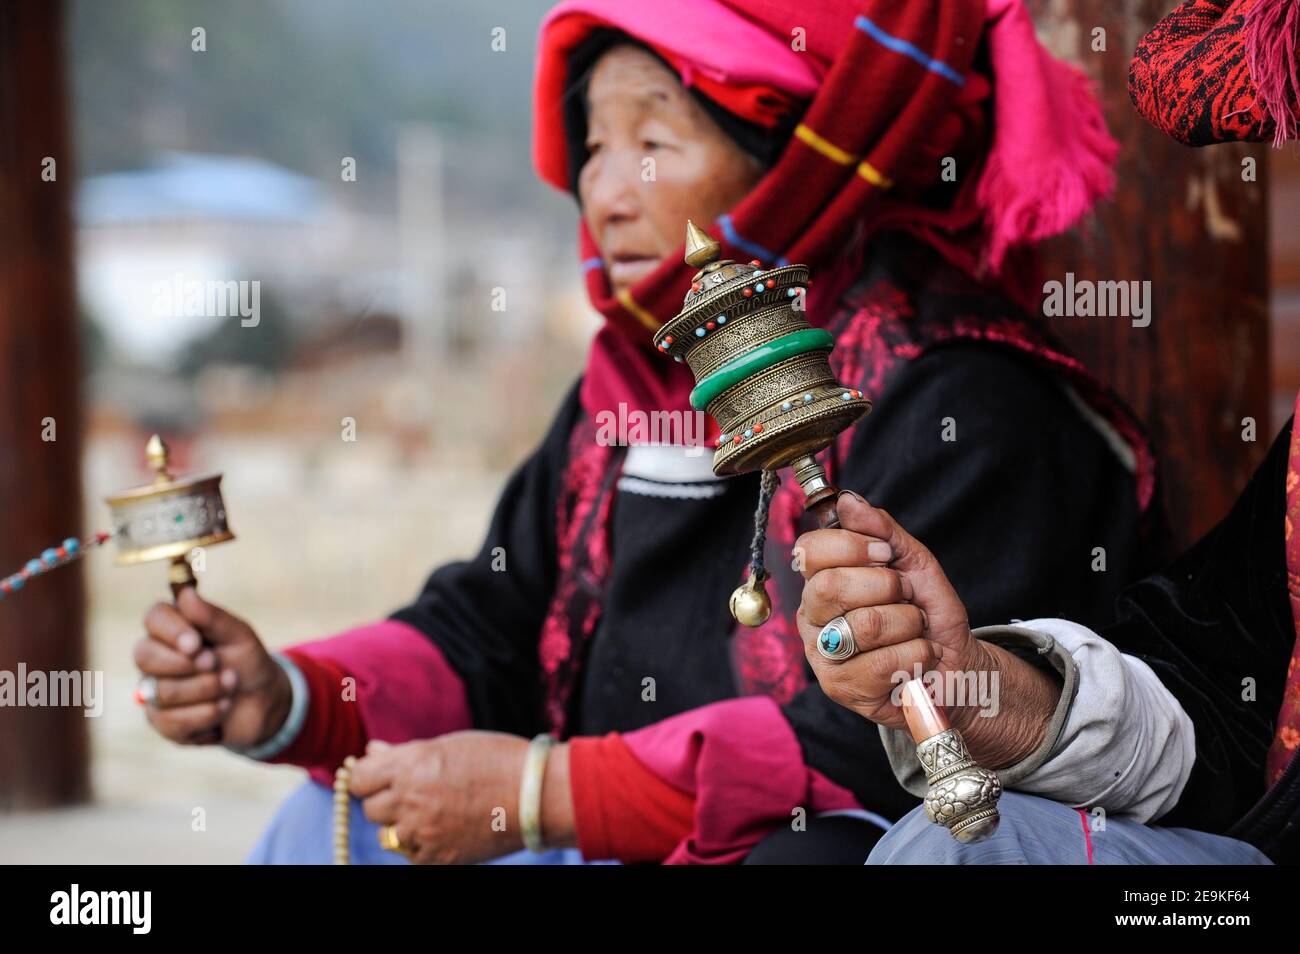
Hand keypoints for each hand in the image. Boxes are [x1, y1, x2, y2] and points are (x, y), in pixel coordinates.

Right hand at [133, 588, 288, 747]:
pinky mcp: (161, 722)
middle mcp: (156, 657)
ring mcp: (154, 690)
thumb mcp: (240, 636)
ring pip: (162, 692)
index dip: (171, 631)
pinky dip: (206, 715)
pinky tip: (223, 709)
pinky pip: (171, 722)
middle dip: (188, 666)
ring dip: (206, 690)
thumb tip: (186, 593)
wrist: (263, 703)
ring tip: (231, 686)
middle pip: (144, 656)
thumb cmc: (248, 662)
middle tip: (217, 665)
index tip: (196, 643)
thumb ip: (213, 617)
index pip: (154, 618)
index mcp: (175, 628)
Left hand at [349, 731, 574, 864]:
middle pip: (371, 808)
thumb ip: (404, 753)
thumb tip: (371, 752)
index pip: (359, 778)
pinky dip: (422, 844)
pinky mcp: (438, 858)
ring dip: (404, 824)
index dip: (368, 776)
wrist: (538, 795)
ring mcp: (423, 833)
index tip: (380, 776)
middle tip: (414, 793)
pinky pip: (411, 854)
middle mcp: (410, 800)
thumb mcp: (449, 745)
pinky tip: (447, 828)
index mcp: (411, 765)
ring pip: (389, 834)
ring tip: (436, 811)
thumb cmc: (497, 760)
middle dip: (387, 800)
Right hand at [795, 491, 982, 732]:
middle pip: (831, 586)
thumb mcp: (914, 563)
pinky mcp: (842, 688)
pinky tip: (917, 660)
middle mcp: (811, 617)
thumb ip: (882, 531)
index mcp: (820, 581)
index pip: (810, 550)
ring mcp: (822, 656)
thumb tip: (847, 501)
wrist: (957, 665)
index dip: (854, 547)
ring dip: (909, 625)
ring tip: (915, 632)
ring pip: (864, 624)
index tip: (887, 558)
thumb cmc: (929, 615)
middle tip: (906, 599)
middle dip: (887, 587)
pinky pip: (883, 662)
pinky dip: (918, 656)